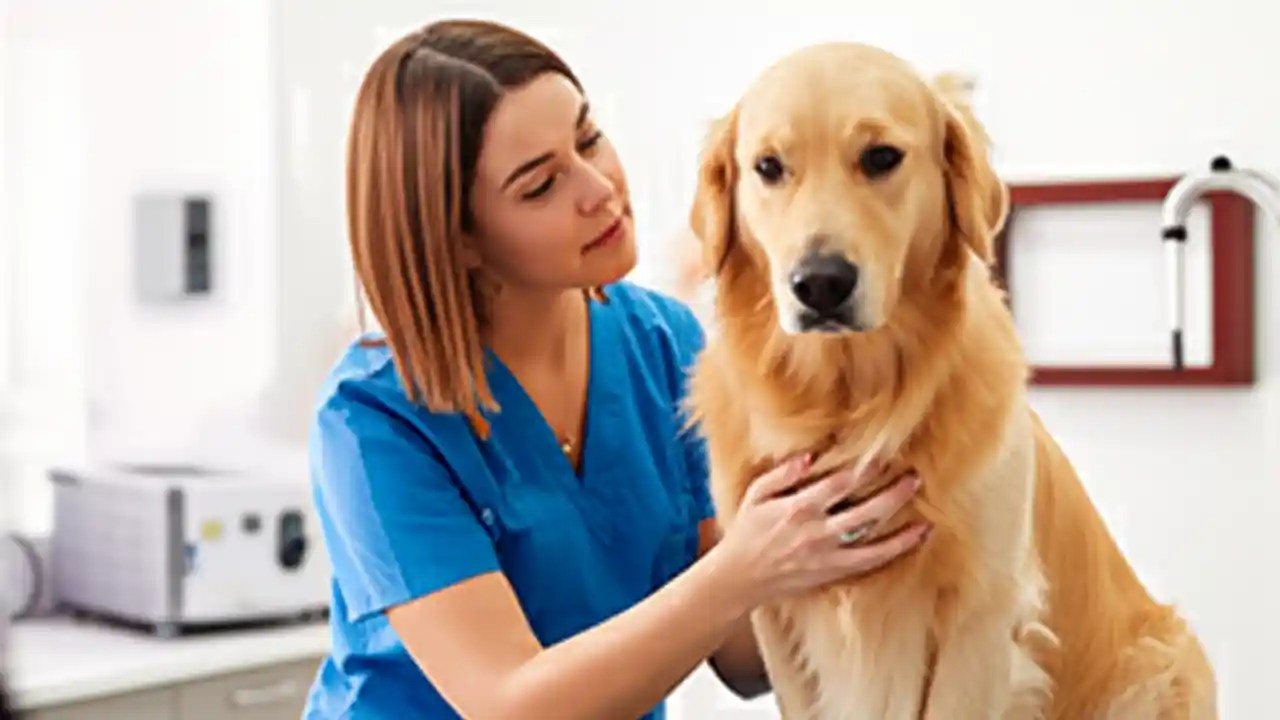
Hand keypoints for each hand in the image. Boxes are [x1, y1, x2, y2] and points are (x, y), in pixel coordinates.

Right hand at [714, 454, 930, 608]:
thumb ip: (783, 474)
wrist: (740, 577)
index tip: (884, 453)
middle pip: (866, 508)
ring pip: (874, 535)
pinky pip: (872, 560)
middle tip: (914, 477)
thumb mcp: (756, 495)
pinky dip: (897, 548)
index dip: (865, 467)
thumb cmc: (747, 532)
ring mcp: (828, 554)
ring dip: (901, 517)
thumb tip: (811, 457)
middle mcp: (818, 531)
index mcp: (798, 507)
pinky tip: (918, 536)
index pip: (840, 482)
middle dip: (893, 491)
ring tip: (919, 499)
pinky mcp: (834, 571)